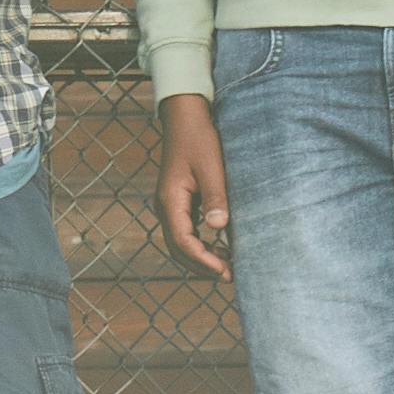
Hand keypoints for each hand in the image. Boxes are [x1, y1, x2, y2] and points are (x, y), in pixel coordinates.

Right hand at [157, 101, 231, 277]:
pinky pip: (184, 231)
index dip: (203, 261)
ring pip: (180, 243)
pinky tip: (219, 246)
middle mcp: (165, 206)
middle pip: (178, 248)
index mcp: (170, 200)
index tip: (224, 271)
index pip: (182, 242)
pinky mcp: (177, 201)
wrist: (185, 117)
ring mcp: (169, 204)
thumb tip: (218, 228)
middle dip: (201, 266)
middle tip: (228, 276)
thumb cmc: (199, 139)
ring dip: (200, 257)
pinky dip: (199, 244)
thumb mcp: (211, 167)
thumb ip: (214, 197)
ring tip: (226, 266)